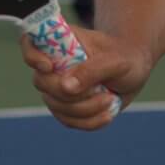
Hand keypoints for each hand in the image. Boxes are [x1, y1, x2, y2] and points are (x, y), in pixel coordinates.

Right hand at [20, 22, 151, 129]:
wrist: (135, 71)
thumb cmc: (125, 57)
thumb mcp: (116, 61)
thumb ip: (91, 70)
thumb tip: (65, 87)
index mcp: (60, 42)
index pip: (30, 43)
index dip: (31, 56)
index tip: (48, 67)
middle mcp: (54, 65)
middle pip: (41, 83)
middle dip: (70, 95)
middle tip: (101, 92)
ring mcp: (58, 87)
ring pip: (56, 107)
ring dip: (85, 110)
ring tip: (110, 101)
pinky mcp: (67, 107)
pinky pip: (69, 121)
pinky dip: (89, 122)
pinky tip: (108, 114)